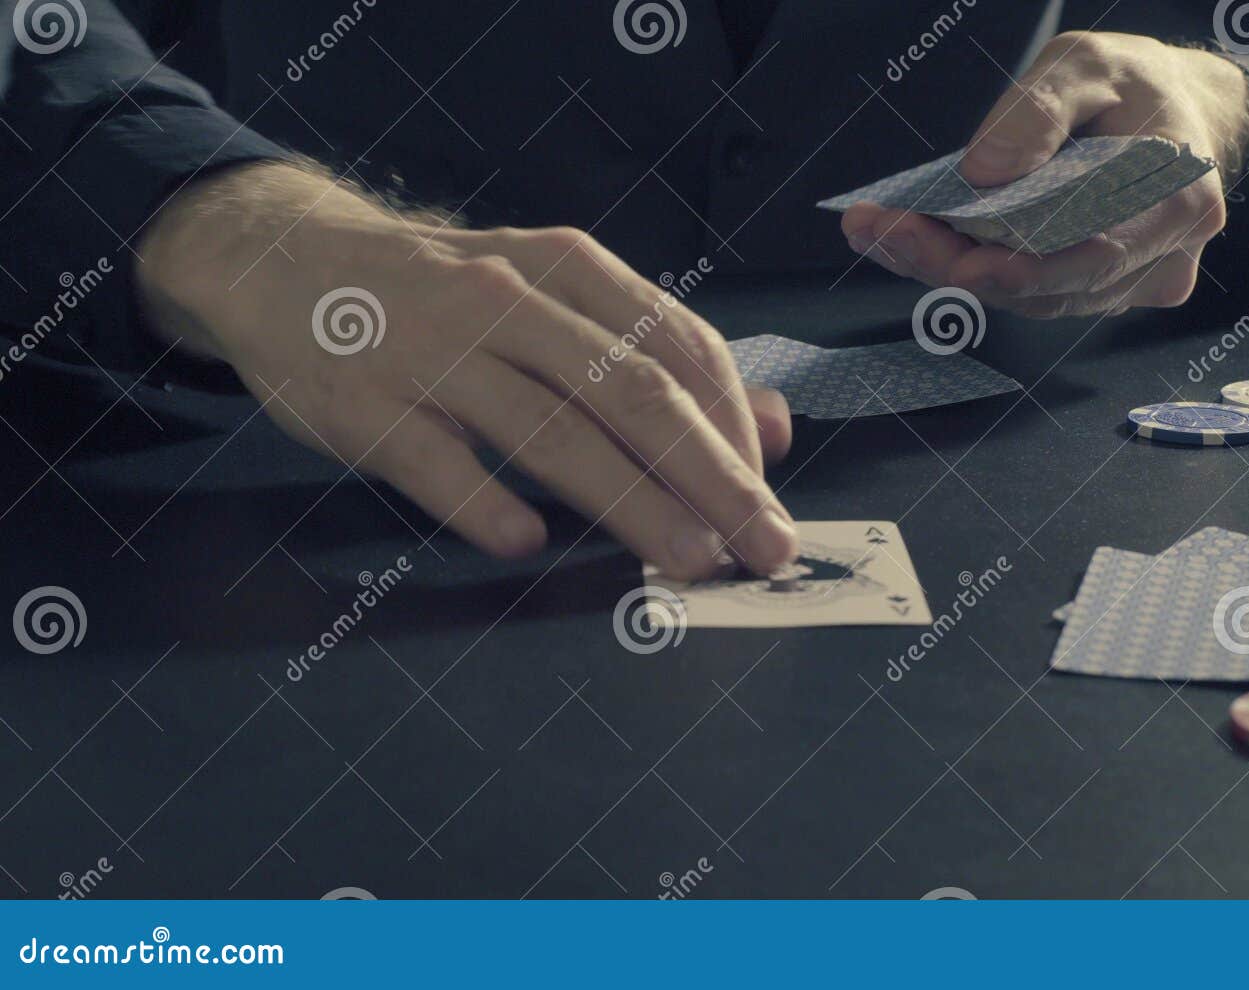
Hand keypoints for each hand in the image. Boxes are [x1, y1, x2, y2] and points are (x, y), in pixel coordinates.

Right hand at [136, 163, 797, 578]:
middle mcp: (510, 299)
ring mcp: (436, 352)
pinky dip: (487, 504)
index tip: (767, 498)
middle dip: (712, 475)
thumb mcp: (555, 295)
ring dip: (632, 501)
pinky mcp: (369, 405)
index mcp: (569, 268)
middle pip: (633, 393)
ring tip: (690, 559)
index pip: (680, 347)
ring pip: (552, 431)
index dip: (735, 429)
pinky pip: (438, 464)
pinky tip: (528, 542)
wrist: (285, 262)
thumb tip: (775, 427)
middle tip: (764, 545)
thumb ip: (661, 358)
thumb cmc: (446, 294)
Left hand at [841, 32, 1248, 318]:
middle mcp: (1160, 261)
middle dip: (957, 265)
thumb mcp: (1090, 63)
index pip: (1097, 256)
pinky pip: (1025, 291)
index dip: (1023, 271)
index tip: (957, 264)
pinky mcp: (1092, 290)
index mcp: (1178, 202)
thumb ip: (1040, 110)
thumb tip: (983, 172)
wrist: (1175, 111)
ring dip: (947, 268)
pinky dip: (964, 266)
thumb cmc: (1137, 85)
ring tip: (878, 228)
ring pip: (1029, 298)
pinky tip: (908, 238)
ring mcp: (1127, 284)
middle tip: (882, 231)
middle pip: (1049, 288)